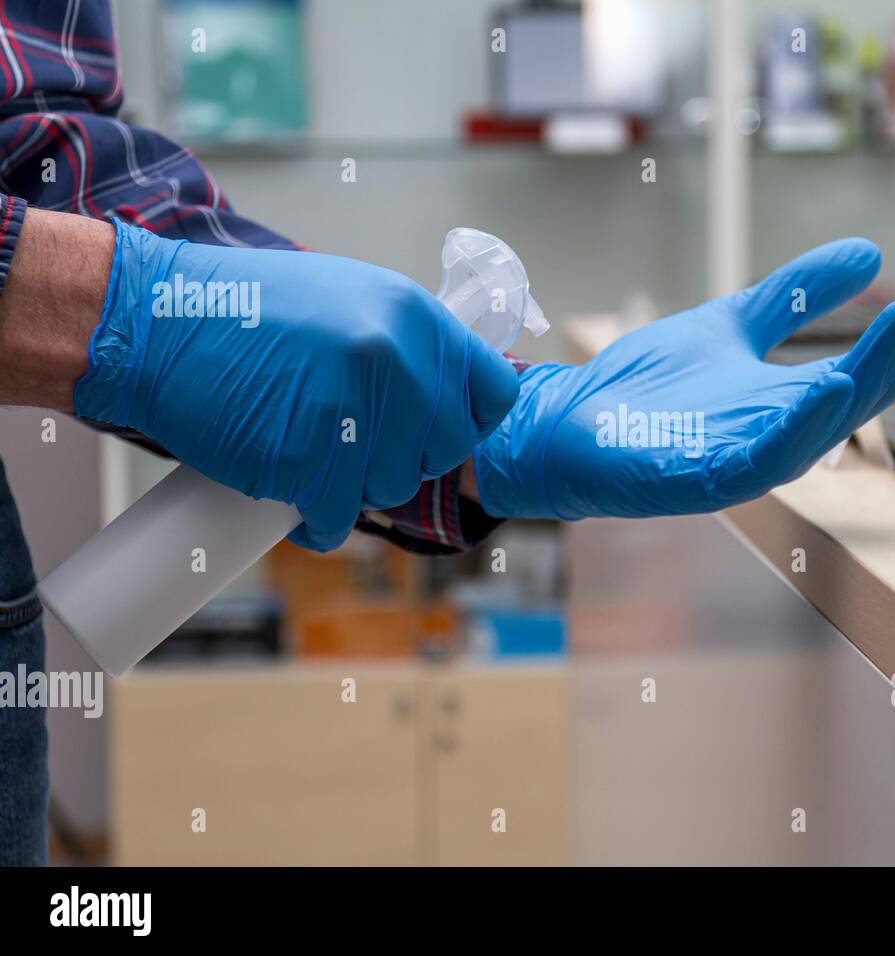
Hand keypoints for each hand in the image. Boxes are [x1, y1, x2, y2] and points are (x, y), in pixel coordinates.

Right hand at [75, 219, 519, 550]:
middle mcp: (397, 360)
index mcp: (414, 316)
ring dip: (356, 489)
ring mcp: (357, 411)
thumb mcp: (349, 299)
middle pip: (444, 452)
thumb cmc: (243, 313)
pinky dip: (318, 521)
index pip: (494, 393)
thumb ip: (405, 344)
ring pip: (393, 489)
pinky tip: (293, 493)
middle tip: (353, 445)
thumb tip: (446, 396)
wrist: (152, 322)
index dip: (466, 421)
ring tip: (312, 458)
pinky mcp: (313, 460)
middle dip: (403, 459)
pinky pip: (341, 520)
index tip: (433, 431)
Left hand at [472, 239, 894, 519]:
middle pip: (869, 387)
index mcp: (794, 401)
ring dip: (875, 372)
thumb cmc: (645, 387)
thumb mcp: (732, 322)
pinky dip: (803, 425)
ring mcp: (745, 459)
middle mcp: (783, 433)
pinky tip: (837, 384)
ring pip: (827, 423)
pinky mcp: (702, 479)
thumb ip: (794, 295)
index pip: (877, 360)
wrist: (563, 425)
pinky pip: (764, 458)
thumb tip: (866, 253)